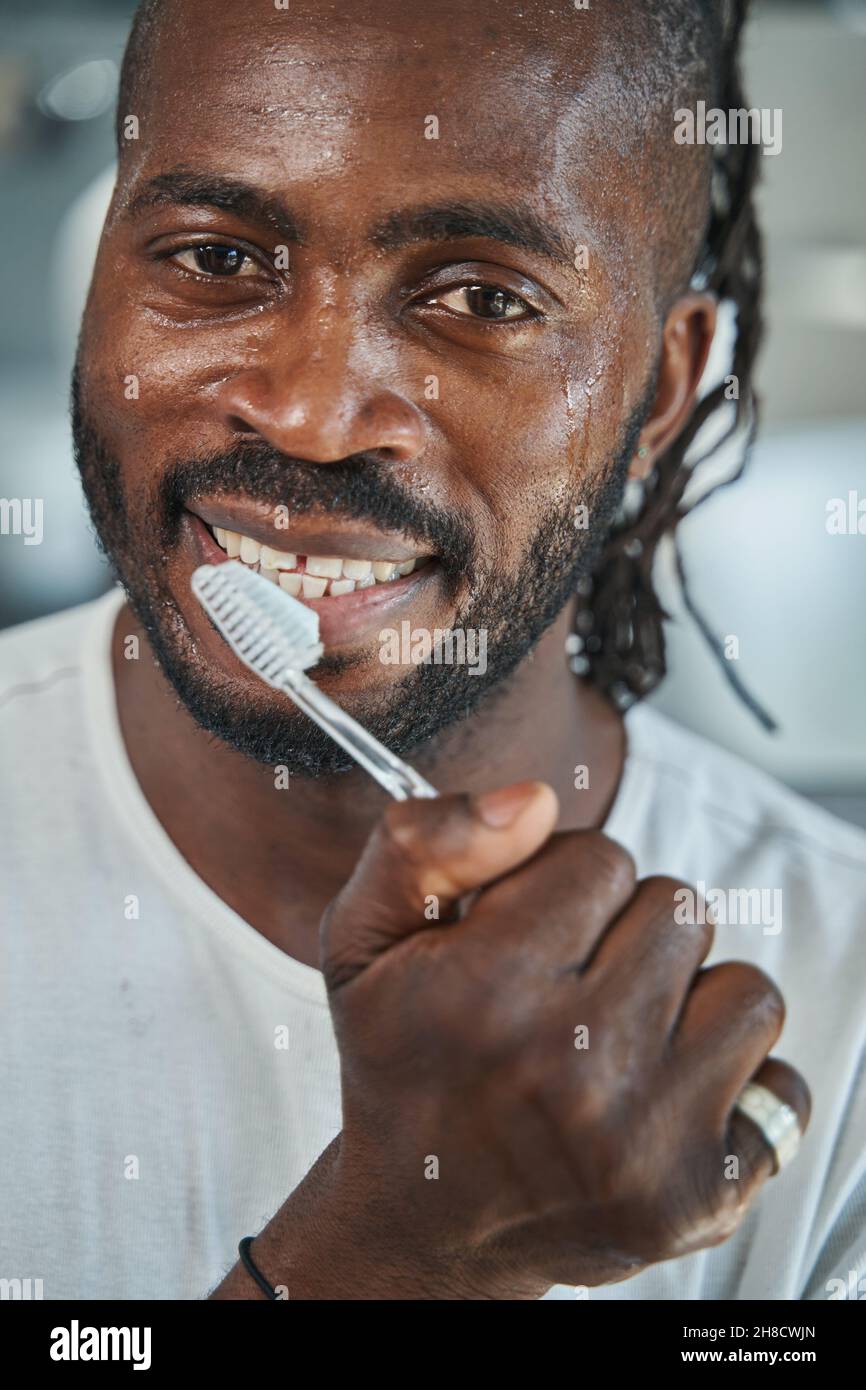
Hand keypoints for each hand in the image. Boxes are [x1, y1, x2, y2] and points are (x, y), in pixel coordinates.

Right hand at [317, 780, 810, 1298]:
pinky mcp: (702, 1193)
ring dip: (690, 1002)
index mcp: (486, 991)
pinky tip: (667, 1097)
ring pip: (742, 989)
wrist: (427, 1222)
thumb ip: (422, 843)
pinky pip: (782, 1080)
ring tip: (624, 1041)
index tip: (532, 936)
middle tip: (575, 991)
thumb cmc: (405, 1067)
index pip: (601, 858)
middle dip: (629, 936)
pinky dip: (737, 1082)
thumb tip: (534, 799)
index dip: (565, 889)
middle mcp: (573, 1065)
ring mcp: (646, 1136)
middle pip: (678, 910)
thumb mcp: (363, 942)